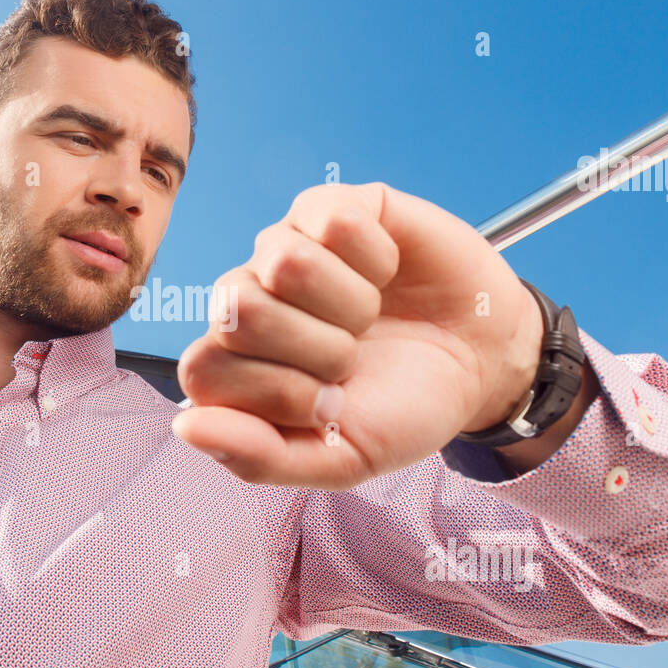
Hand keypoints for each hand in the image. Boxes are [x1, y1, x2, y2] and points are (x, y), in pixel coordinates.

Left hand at [171, 182, 542, 488]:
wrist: (482, 364)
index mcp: (234, 363)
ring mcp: (284, 247)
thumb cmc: (403, 407)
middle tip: (351, 360)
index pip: (201, 368)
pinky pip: (336, 221)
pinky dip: (379, 258)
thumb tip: (185, 426)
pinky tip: (387, 273)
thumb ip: (258, 458)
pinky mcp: (332, 207)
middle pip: (235, 309)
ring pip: (285, 261)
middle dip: (315, 349)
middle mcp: (247, 299)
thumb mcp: (341, 459)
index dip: (275, 391)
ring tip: (370, 318)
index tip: (328, 404)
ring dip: (351, 305)